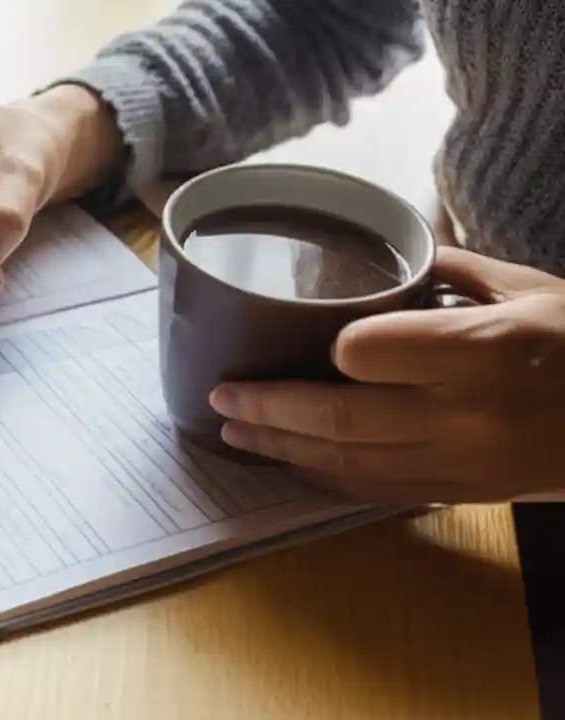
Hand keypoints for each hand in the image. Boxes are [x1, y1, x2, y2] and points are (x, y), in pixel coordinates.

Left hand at [209, 247, 564, 503]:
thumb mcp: (530, 286)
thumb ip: (450, 268)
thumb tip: (388, 251)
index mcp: (483, 349)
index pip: (367, 352)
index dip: (330, 348)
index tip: (308, 340)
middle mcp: (465, 413)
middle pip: (338, 418)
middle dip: (268, 408)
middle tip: (221, 395)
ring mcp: (461, 462)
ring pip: (346, 464)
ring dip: (281, 448)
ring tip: (234, 431)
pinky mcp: (463, 492)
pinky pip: (375, 491)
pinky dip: (324, 477)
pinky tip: (290, 462)